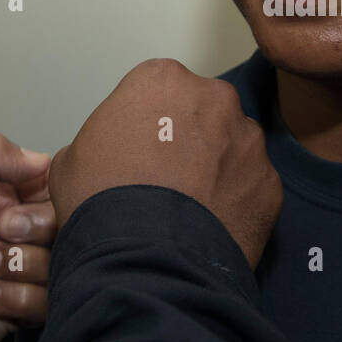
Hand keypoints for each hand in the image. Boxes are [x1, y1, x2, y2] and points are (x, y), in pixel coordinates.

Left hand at [0, 131, 57, 341]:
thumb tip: (41, 159)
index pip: (51, 188)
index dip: (46, 195)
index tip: (20, 201)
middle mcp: (9, 232)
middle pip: (61, 226)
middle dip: (33, 230)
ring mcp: (12, 272)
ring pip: (57, 265)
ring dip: (20, 267)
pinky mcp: (12, 309)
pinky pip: (43, 304)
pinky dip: (16, 299)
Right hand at [49, 59, 282, 267]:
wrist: (143, 260)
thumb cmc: (102, 204)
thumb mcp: (70, 161)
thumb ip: (99, 141)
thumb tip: (104, 155)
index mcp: (163, 80)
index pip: (158, 90)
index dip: (147, 122)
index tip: (139, 149)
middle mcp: (215, 99)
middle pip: (204, 112)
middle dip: (191, 138)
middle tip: (167, 178)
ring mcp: (249, 140)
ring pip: (235, 147)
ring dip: (219, 168)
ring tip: (191, 207)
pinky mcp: (271, 182)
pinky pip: (254, 186)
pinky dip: (239, 202)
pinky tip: (213, 226)